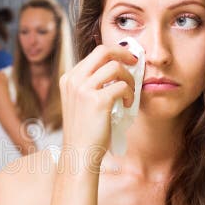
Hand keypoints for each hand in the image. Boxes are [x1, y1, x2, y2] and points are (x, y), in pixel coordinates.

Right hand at [59, 43, 137, 162]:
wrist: (79, 153)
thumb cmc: (84, 130)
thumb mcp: (80, 101)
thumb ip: (92, 84)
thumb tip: (116, 68)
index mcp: (69, 78)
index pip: (95, 54)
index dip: (114, 53)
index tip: (126, 60)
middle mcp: (74, 80)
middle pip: (103, 51)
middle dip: (124, 53)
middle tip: (135, 62)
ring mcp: (83, 89)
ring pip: (115, 67)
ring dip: (129, 78)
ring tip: (129, 93)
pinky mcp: (97, 101)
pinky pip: (122, 86)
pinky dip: (130, 93)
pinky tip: (128, 104)